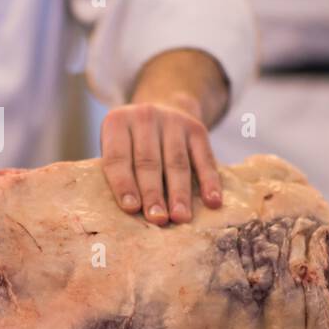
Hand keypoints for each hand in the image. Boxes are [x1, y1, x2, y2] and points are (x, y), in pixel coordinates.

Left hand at [100, 95, 222, 225]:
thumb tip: (131, 213)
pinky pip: (204, 158)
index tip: (131, 209)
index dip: (123, 184)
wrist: (163, 109)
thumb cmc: (131, 142)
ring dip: (179, 193)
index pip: (117, 158)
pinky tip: (212, 201)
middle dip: (153, 194)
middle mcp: (144, 117)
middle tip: (157, 219)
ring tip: (180, 217)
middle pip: (148, 162)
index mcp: (117, 123)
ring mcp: (173, 121)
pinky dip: (210, 182)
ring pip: (177, 163)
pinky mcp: (197, 129)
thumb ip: (118, 173)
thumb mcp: (116, 147)